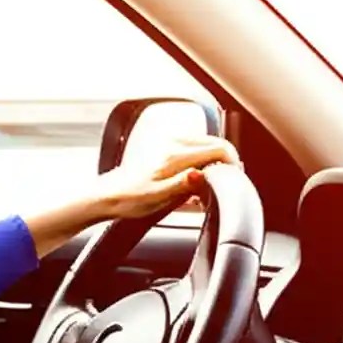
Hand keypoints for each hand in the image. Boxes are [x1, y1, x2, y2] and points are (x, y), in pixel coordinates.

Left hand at [92, 135, 240, 220]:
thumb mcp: (159, 198)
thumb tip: (201, 174)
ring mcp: (171, 142)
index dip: (233, 166)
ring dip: (215, 162)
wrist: (109, 195)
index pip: (220, 149)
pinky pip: (197, 148)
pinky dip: (204, 160)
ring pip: (208, 145)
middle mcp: (175, 143)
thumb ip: (184, 185)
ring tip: (208, 185)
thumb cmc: (131, 199)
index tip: (232, 182)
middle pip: (217, 144)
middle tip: (223, 186)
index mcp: (176, 154)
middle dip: (226, 164)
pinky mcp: (168, 146)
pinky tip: (197, 179)